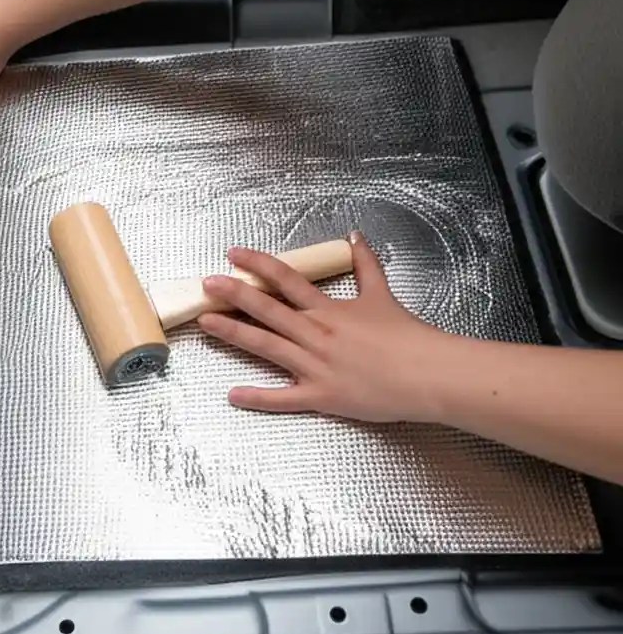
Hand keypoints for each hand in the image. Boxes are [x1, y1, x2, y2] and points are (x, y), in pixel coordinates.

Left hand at [196, 233, 453, 421]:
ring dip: (234, 333)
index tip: (233, 254)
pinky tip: (233, 394)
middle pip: (268, 310)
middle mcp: (316, 334)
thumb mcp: (382, 294)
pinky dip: (258, 397)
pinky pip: (283, 398)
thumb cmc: (407, 336)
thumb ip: (366, 265)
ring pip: (266, 346)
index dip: (258, 265)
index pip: (287, 280)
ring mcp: (315, 366)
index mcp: (329, 309)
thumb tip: (355, 236)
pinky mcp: (321, 395)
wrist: (429, 374)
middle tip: (206, 284)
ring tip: (206, 323)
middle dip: (235, 294)